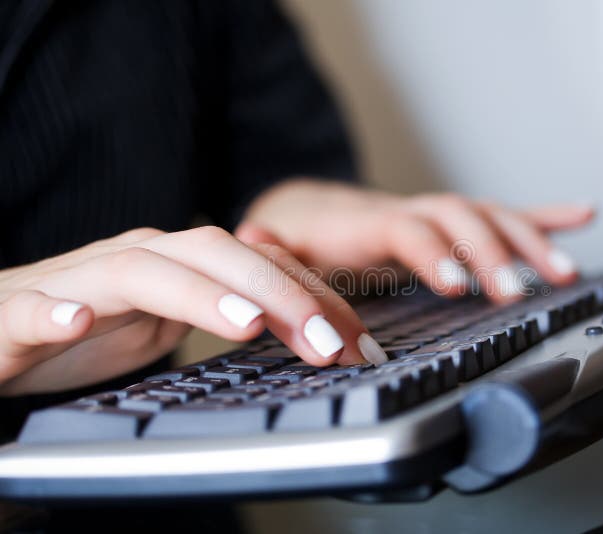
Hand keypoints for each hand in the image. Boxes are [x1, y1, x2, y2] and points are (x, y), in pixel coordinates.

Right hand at [0, 227, 386, 395]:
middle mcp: (138, 258)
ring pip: (141, 270)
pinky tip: (78, 323)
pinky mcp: (20, 313)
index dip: (313, 295)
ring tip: (247, 324)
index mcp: (178, 261)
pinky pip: (37, 308)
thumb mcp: (174, 319)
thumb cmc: (91, 324)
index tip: (360, 342)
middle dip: (280, 295)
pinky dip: (56, 312)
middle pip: (216, 255)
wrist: (1, 325)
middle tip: (331, 344)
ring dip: (197, 294)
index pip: (257, 262)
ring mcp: (80, 282)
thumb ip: (227, 309)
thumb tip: (305, 324)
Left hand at [236, 180, 593, 302]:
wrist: (304, 208)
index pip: (405, 229)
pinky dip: (543, 217)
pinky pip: (501, 216)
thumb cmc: (292, 235)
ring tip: (563, 271)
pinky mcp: (449, 226)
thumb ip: (269, 254)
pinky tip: (581, 216)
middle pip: (458, 219)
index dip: (434, 253)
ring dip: (529, 241)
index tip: (460, 285)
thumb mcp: (272, 248)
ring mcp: (432, 217)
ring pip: (487, 216)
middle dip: (493, 253)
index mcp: (362, 222)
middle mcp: (405, 212)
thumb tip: (253, 244)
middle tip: (519, 291)